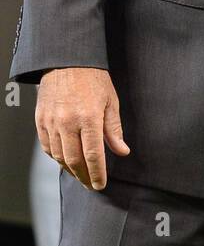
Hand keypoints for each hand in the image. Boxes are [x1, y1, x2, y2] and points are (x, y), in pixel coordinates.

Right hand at [36, 67, 130, 189]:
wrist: (66, 61)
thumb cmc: (93, 79)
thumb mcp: (110, 102)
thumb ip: (114, 130)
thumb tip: (122, 151)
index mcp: (88, 118)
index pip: (93, 155)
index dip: (97, 173)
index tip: (101, 184)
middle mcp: (67, 122)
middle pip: (74, 160)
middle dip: (84, 177)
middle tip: (91, 185)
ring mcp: (51, 122)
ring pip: (59, 156)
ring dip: (70, 169)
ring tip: (80, 175)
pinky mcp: (40, 120)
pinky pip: (47, 146)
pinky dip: (56, 157)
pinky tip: (65, 160)